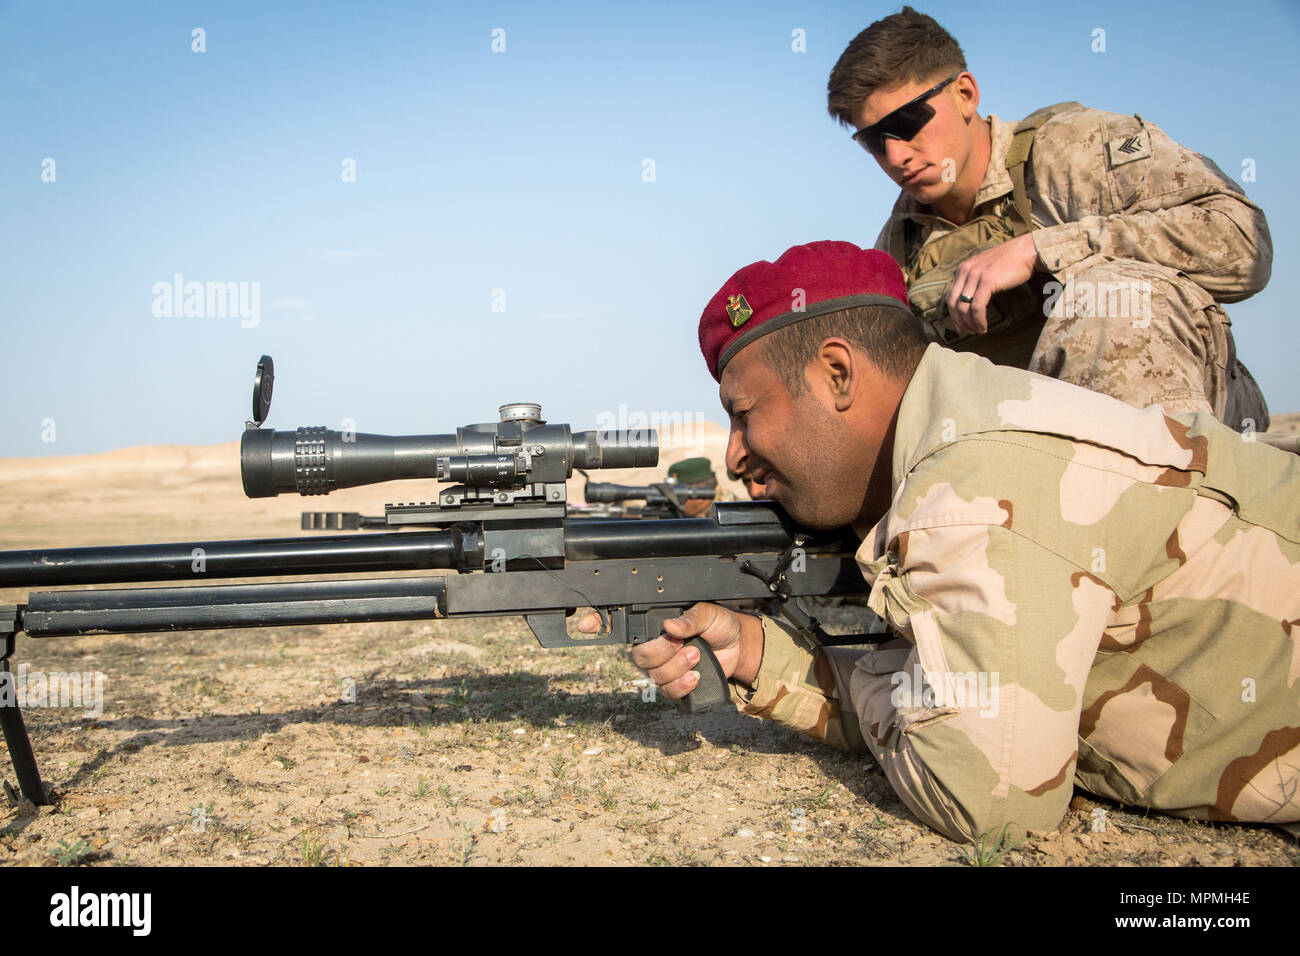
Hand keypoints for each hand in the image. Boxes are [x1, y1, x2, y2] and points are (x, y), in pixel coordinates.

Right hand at [575, 602, 763, 699]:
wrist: (740, 647)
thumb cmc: (720, 624)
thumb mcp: (709, 612)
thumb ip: (690, 617)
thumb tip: (671, 626)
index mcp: (655, 624)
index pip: (621, 623)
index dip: (597, 623)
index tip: (585, 624)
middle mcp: (654, 646)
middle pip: (638, 656)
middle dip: (662, 653)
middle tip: (686, 645)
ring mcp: (663, 667)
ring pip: (654, 675)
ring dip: (677, 668)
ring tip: (698, 657)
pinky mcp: (676, 685)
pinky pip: (668, 692)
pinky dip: (682, 685)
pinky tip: (696, 676)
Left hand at [945, 232, 1039, 334]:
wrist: (1027, 251)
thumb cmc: (1011, 262)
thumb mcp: (986, 270)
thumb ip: (975, 283)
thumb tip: (970, 305)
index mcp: (964, 268)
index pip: (950, 296)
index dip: (953, 314)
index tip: (960, 326)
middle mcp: (966, 270)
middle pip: (953, 303)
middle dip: (959, 321)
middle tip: (969, 331)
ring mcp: (975, 275)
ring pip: (963, 307)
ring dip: (970, 323)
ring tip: (978, 330)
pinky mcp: (987, 281)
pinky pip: (977, 307)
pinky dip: (978, 320)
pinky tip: (984, 326)